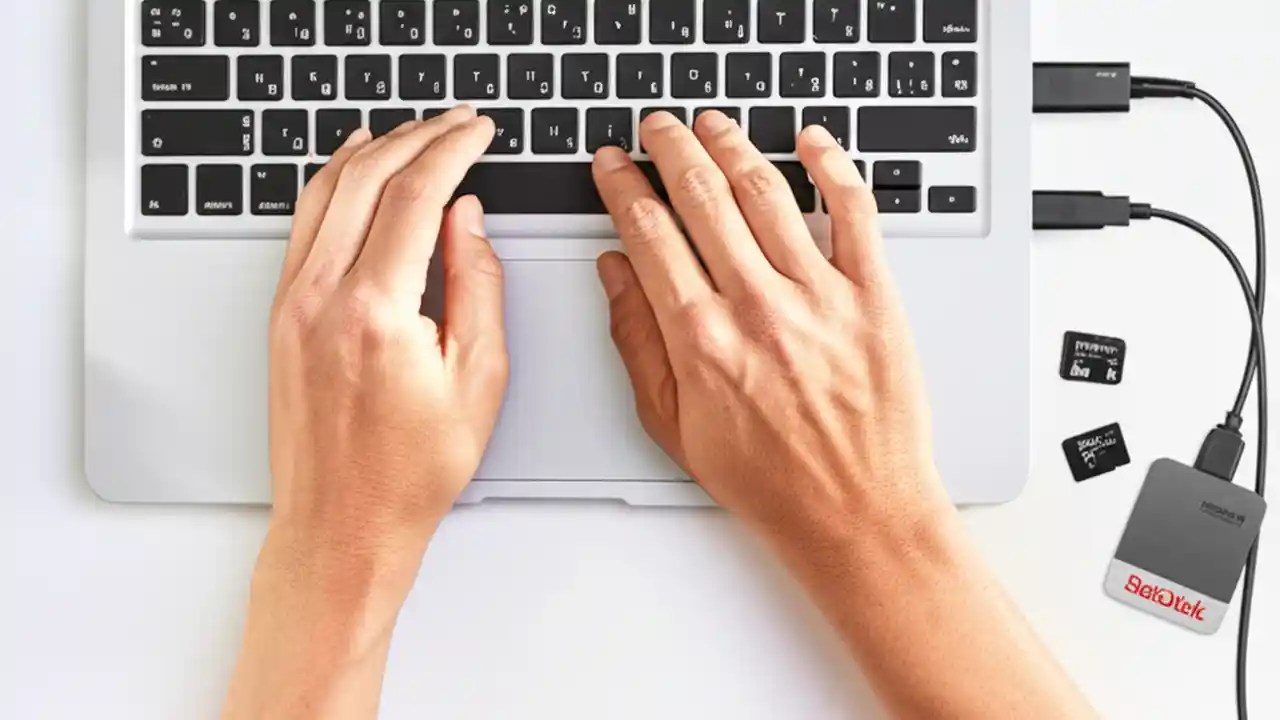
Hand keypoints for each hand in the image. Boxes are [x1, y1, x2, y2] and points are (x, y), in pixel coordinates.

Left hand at [265, 107, 505, 601]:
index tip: (478, 132)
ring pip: (327, 191)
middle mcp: (322, 296)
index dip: (453, 149)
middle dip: (417, 136)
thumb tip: (466, 220)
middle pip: (368, 178)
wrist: (342, 525)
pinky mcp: (281, 314)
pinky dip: (333, 182)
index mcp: (376, 312)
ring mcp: (292, 302)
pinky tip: (354, 169)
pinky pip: (304, 223)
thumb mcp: (479, 381)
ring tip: (413, 132)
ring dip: (373, 150)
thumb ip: (477, 286)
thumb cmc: (410, 473)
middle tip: (456, 123)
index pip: (415, 195)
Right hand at [592, 111, 949, 550]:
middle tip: (657, 126)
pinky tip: (810, 141)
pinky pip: (854, 211)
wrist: (855, 512)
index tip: (612, 165)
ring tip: (712, 124)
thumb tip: (613, 273)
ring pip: (766, 192)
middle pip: (702, 196)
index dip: (622, 186)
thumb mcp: (672, 425)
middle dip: (670, 147)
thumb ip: (637, 342)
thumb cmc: (768, 480)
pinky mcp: (874, 297)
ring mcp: (819, 296)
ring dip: (732, 145)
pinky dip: (832, 165)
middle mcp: (757, 306)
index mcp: (700, 338)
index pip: (648, 233)